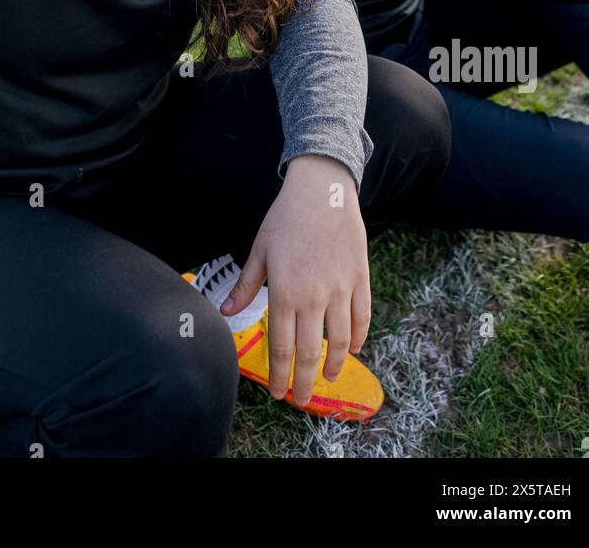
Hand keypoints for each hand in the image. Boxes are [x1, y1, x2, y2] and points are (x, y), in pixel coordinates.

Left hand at [219, 154, 370, 407]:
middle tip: (300, 399)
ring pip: (340, 341)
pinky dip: (358, 338)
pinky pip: (362, 318)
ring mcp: (340, 289)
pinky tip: (352, 349)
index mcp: (285, 292)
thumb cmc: (286, 217)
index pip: (282, 347)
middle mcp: (314, 296)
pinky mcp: (360, 279)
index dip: (280, 374)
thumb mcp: (260, 249)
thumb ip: (246, 285)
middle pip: (310, 352)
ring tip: (326, 377)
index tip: (278, 393)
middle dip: (304, 382)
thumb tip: (226, 311)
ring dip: (333, 365)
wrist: (322, 189)